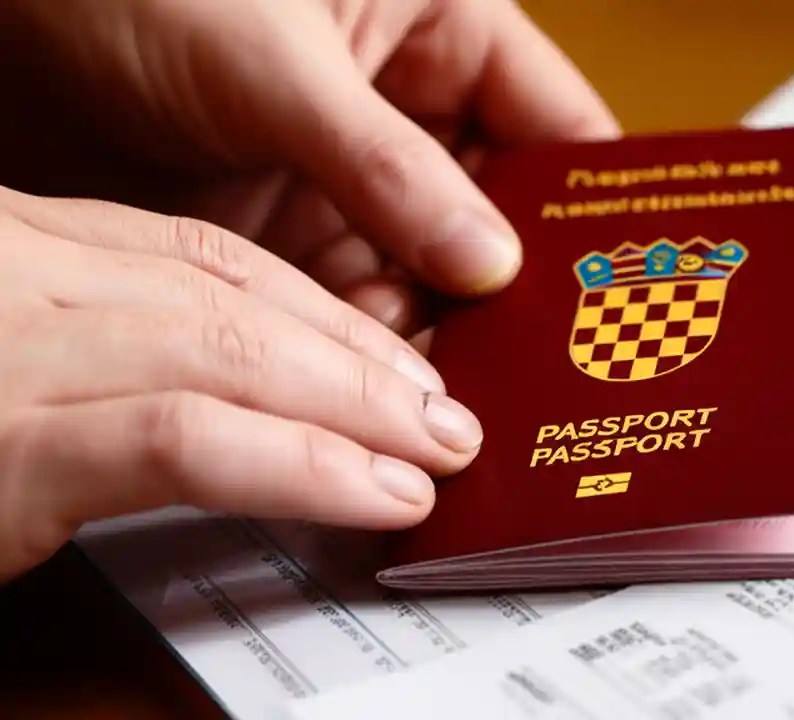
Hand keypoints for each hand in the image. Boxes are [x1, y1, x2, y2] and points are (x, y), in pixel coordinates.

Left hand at [0, 0, 618, 332]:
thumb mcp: (277, 65)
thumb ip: (387, 170)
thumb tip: (488, 263)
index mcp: (441, 26)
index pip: (555, 126)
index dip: (594, 206)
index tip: (626, 286)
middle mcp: (407, 106)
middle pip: (501, 215)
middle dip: (515, 290)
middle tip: (543, 367)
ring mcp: (349, 174)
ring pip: (431, 269)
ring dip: (441, 328)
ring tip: (455, 386)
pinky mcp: (289, 227)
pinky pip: (355, 297)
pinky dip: (369, 344)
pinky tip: (379, 382)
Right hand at [0, 187, 482, 582]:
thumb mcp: (0, 352)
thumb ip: (91, 351)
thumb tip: (223, 394)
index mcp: (22, 242)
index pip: (205, 258)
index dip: (322, 313)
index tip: (400, 362)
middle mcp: (22, 271)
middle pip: (234, 300)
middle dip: (360, 363)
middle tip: (447, 416)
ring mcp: (14, 347)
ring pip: (232, 352)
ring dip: (357, 409)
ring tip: (436, 454)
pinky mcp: (5, 444)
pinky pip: (187, 440)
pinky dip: (300, 464)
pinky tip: (376, 490)